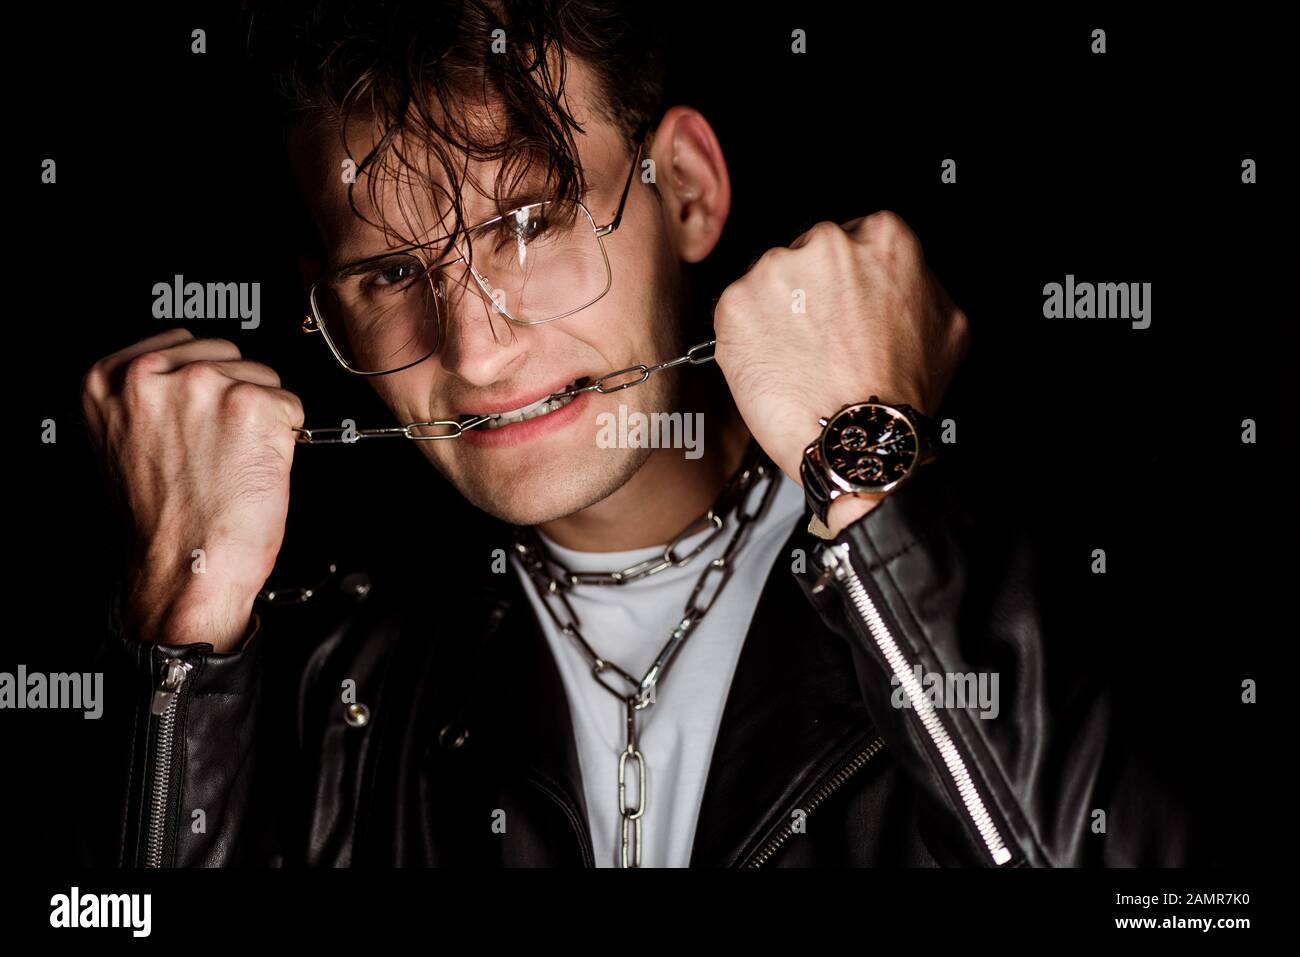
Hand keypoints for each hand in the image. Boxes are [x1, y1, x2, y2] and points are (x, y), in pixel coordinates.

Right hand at [81, 329, 303, 650]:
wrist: (185, 567)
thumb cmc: (161, 521)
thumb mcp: (124, 441)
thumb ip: (149, 397)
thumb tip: (187, 373)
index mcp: (108, 379)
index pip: (182, 341)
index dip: (204, 381)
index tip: (201, 414)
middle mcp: (150, 375)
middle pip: (227, 352)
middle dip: (234, 394)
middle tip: (218, 447)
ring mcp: (202, 386)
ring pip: (262, 377)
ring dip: (261, 416)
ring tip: (233, 459)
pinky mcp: (249, 405)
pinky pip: (290, 405)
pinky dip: (286, 436)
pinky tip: (255, 465)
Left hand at [713, 211, 968, 532]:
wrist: (856, 441)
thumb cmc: (900, 392)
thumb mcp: (948, 324)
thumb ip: (921, 282)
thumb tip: (905, 279)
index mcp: (883, 236)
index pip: (854, 239)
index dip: (849, 281)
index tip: (846, 306)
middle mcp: (825, 243)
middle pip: (808, 254)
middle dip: (811, 292)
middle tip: (824, 340)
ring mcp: (775, 271)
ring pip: (770, 283)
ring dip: (778, 313)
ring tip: (801, 359)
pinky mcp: (734, 305)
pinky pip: (737, 314)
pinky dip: (749, 339)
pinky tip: (776, 366)